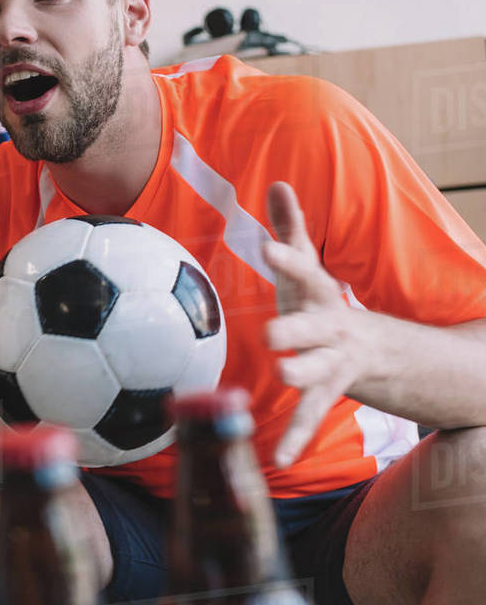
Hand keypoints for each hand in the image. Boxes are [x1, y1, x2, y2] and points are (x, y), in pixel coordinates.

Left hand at [263, 181, 364, 467]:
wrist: (375, 350)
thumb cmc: (319, 301)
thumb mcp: (307, 268)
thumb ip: (291, 229)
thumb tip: (278, 182)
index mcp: (319, 294)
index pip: (304, 271)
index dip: (286, 258)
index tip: (267, 246)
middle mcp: (330, 327)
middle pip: (314, 327)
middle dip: (296, 330)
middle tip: (274, 334)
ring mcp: (332, 362)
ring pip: (317, 372)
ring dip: (301, 377)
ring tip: (283, 377)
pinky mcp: (327, 393)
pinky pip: (310, 417)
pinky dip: (296, 437)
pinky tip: (279, 458)